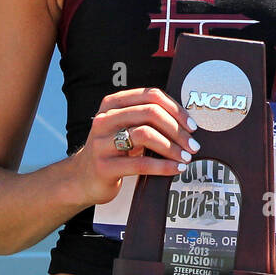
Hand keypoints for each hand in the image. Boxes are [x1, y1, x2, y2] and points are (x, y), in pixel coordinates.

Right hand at [67, 87, 200, 206]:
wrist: (83, 178)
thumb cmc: (114, 150)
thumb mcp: (126, 127)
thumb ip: (148, 119)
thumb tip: (187, 121)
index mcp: (112, 103)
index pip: (151, 96)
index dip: (176, 109)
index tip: (192, 125)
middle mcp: (105, 119)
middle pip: (150, 113)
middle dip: (177, 129)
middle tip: (192, 145)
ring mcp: (102, 142)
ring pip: (145, 134)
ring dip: (171, 147)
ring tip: (185, 157)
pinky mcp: (104, 166)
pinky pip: (140, 163)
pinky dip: (163, 166)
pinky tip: (176, 169)